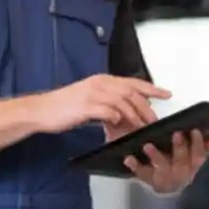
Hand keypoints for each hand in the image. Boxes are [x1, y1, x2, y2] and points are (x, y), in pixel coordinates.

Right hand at [35, 74, 170, 134]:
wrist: (41, 110)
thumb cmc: (64, 107)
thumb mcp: (90, 101)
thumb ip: (109, 105)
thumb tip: (126, 116)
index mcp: (102, 80)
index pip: (133, 82)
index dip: (152, 88)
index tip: (166, 94)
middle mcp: (100, 84)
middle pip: (131, 93)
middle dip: (146, 108)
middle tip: (154, 121)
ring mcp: (93, 94)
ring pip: (123, 102)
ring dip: (134, 116)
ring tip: (140, 128)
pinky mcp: (86, 107)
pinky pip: (109, 112)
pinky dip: (117, 120)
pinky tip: (118, 127)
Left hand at [123, 129, 208, 194]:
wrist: (166, 185)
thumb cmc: (181, 163)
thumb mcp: (196, 155)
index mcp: (194, 166)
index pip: (199, 156)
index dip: (198, 144)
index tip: (195, 130)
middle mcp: (181, 175)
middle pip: (182, 163)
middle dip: (180, 149)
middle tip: (175, 134)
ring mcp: (165, 179)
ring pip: (162, 170)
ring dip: (156, 156)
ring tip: (147, 145)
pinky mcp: (149, 180)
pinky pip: (142, 174)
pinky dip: (136, 166)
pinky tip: (129, 157)